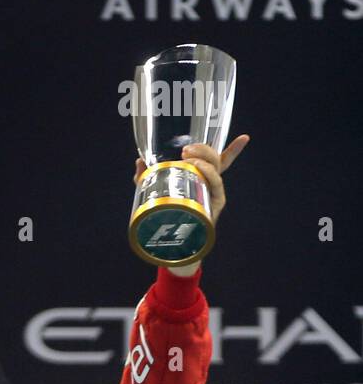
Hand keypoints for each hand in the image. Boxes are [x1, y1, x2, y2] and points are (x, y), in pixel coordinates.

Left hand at [133, 134, 249, 226]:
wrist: (174, 245)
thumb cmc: (169, 216)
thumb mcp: (156, 193)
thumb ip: (147, 178)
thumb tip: (139, 162)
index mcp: (202, 178)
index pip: (219, 160)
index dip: (233, 149)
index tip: (245, 138)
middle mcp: (211, 184)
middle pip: (215, 158)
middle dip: (203, 148)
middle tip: (185, 149)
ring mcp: (214, 193)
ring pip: (216, 169)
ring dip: (203, 159)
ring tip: (188, 157)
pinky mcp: (215, 203)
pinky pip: (216, 184)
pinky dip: (208, 173)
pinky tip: (198, 168)